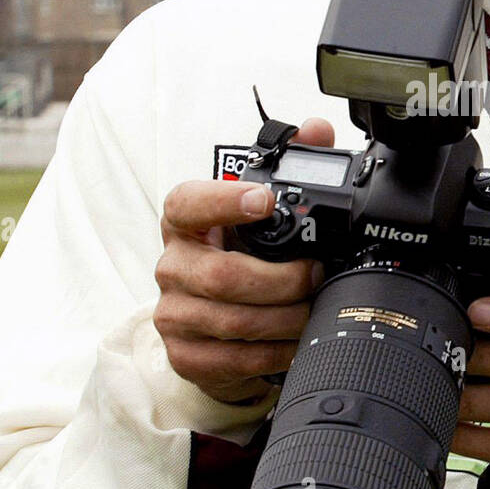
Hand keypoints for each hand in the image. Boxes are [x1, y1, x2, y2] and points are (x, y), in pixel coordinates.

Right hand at [152, 118, 334, 403]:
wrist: (213, 327)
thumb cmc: (238, 258)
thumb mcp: (258, 216)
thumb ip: (288, 166)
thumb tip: (317, 130)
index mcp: (185, 222)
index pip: (188, 204)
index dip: (224, 201)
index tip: (265, 200)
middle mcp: (172, 266)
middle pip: (222, 275)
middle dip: (281, 280)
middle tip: (315, 275)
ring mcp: (173, 313)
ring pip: (234, 320)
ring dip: (285, 317)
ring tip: (312, 309)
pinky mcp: (185, 355)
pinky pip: (235, 358)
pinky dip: (275, 351)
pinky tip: (294, 340)